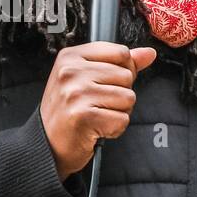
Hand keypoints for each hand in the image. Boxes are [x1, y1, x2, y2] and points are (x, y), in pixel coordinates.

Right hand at [40, 42, 157, 179]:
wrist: (47, 144)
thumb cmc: (68, 111)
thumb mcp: (87, 78)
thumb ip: (119, 63)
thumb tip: (148, 54)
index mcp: (70, 57)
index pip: (120, 52)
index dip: (122, 69)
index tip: (105, 83)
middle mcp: (71, 72)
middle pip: (126, 76)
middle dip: (120, 93)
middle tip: (97, 104)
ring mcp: (76, 94)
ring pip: (128, 98)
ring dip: (118, 112)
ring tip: (97, 116)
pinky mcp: (84, 117)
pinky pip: (122, 119)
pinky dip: (114, 129)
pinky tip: (96, 128)